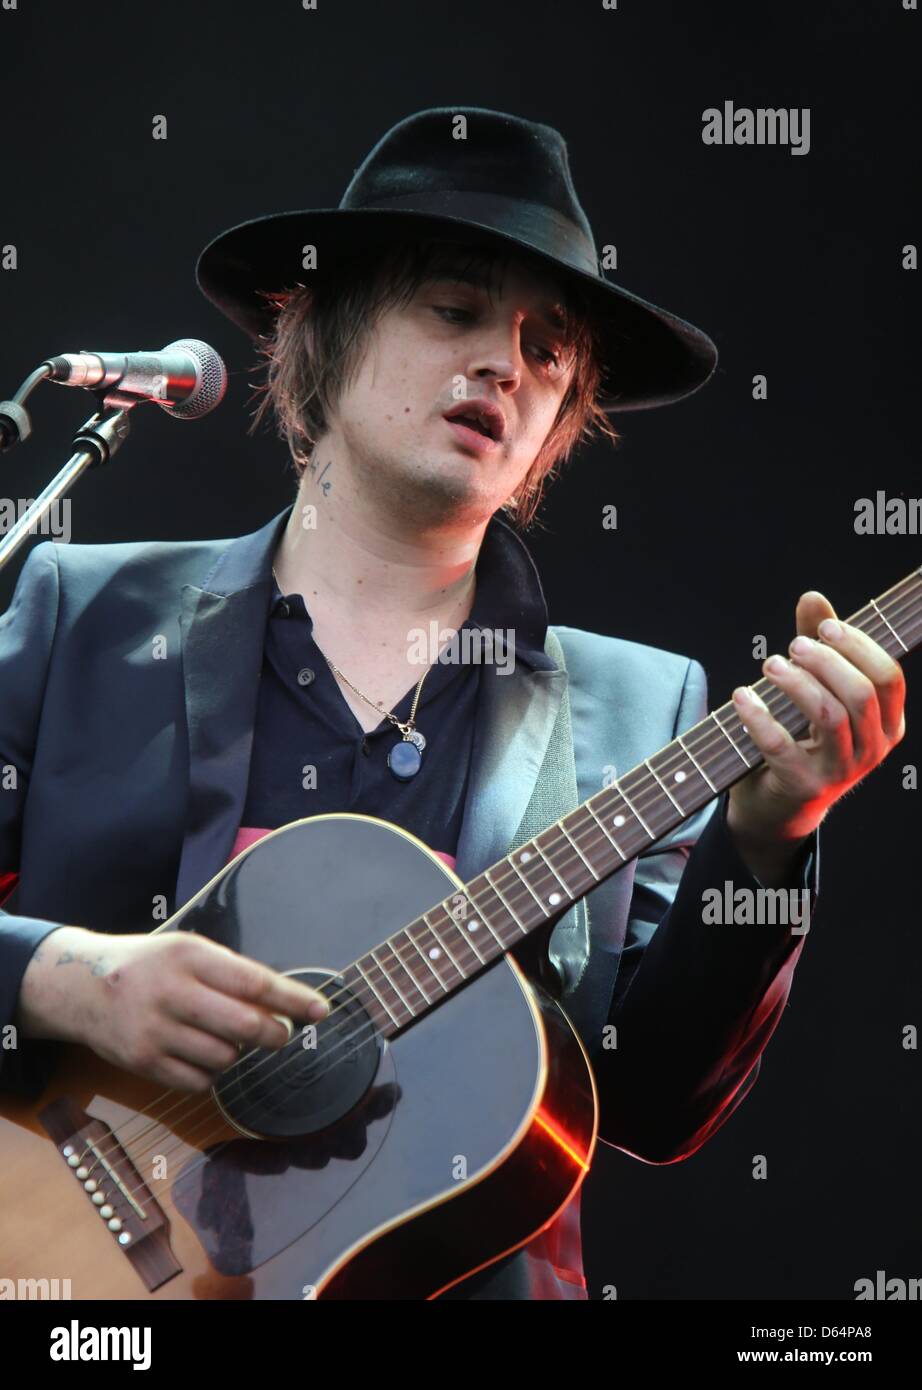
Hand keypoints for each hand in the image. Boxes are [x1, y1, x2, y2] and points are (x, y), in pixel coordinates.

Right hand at [16, 926, 330, 1092]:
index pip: (254, 981)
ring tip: (224, 1035)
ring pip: (225, 1057)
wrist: (82, 987)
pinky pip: (200, 1081)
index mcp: (188, 956)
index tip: (321, 1010)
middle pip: (245, 1026)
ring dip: (238, 1052)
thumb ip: (232, 975)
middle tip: (280, 1033)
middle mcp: (171, 993)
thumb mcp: (189, 952)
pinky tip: (200, 1052)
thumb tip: (286, 1004)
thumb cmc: (151, 967)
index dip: (293, 999)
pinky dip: (211, 1072)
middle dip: (274, 1034)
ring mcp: (154, 1031)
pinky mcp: (142, 1062)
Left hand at [727, 590, 906, 851]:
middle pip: (860, 694)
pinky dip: (758, 715)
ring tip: (770, 666)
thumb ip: (820, 646)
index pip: (888, 678)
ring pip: (828, 716)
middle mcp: (871, 749)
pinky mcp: (802, 785)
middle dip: (826, 661)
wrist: (781, 804)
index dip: (858, 646)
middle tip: (793, 646)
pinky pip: (781, 745)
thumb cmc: (804, 738)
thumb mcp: (819, 692)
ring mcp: (839, 772)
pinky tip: (741, 696)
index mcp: (886, 723)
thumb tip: (813, 598)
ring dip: (796, 683)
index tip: (825, 627)